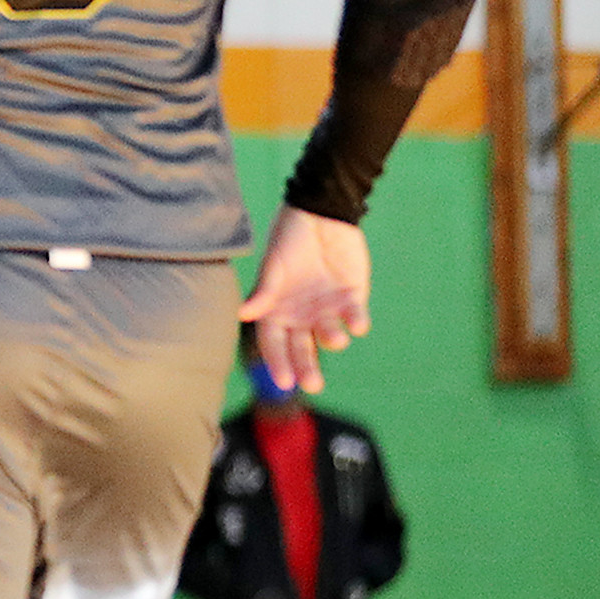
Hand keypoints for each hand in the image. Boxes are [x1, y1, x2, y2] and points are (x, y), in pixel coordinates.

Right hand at [240, 205, 370, 392]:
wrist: (322, 214)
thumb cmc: (290, 239)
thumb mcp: (274, 266)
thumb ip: (264, 292)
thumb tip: (242, 313)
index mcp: (276, 312)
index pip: (274, 344)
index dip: (278, 362)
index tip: (285, 381)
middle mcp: (300, 317)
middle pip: (302, 349)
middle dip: (307, 367)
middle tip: (313, 385)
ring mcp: (326, 310)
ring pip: (329, 335)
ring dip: (332, 339)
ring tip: (336, 340)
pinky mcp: (352, 298)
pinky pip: (354, 317)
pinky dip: (356, 322)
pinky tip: (357, 326)